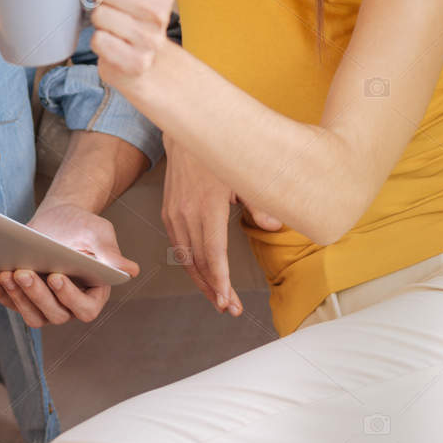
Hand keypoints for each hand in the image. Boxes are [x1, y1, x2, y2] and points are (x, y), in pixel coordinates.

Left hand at [0, 201, 138, 326]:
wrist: (58, 220)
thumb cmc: (82, 227)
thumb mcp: (99, 234)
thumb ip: (111, 253)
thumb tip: (130, 270)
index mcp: (94, 294)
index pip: (85, 308)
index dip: (70, 297)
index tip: (57, 276)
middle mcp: (69, 306)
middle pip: (54, 314)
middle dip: (37, 294)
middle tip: (23, 271)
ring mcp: (45, 305)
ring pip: (31, 315)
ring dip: (17, 297)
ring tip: (5, 273)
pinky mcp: (24, 298)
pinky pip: (11, 302)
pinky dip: (0, 292)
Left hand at [83, 0, 176, 90]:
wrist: (145, 67)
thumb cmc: (129, 16)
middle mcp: (160, 12)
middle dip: (98, 2)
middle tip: (112, 12)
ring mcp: (150, 40)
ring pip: (98, 16)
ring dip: (97, 23)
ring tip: (113, 29)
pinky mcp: (136, 63)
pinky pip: (99, 42)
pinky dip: (99, 44)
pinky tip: (113, 46)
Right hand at [162, 133, 282, 315]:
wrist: (186, 134)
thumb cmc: (217, 153)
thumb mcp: (244, 173)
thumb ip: (259, 202)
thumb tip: (274, 226)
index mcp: (207, 207)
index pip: (213, 254)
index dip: (221, 282)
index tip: (228, 301)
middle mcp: (186, 214)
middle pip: (199, 263)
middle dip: (215, 290)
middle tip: (229, 308)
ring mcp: (174, 214)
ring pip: (186, 259)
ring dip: (202, 282)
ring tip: (218, 298)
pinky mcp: (168, 213)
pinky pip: (178, 246)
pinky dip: (191, 265)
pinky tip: (203, 274)